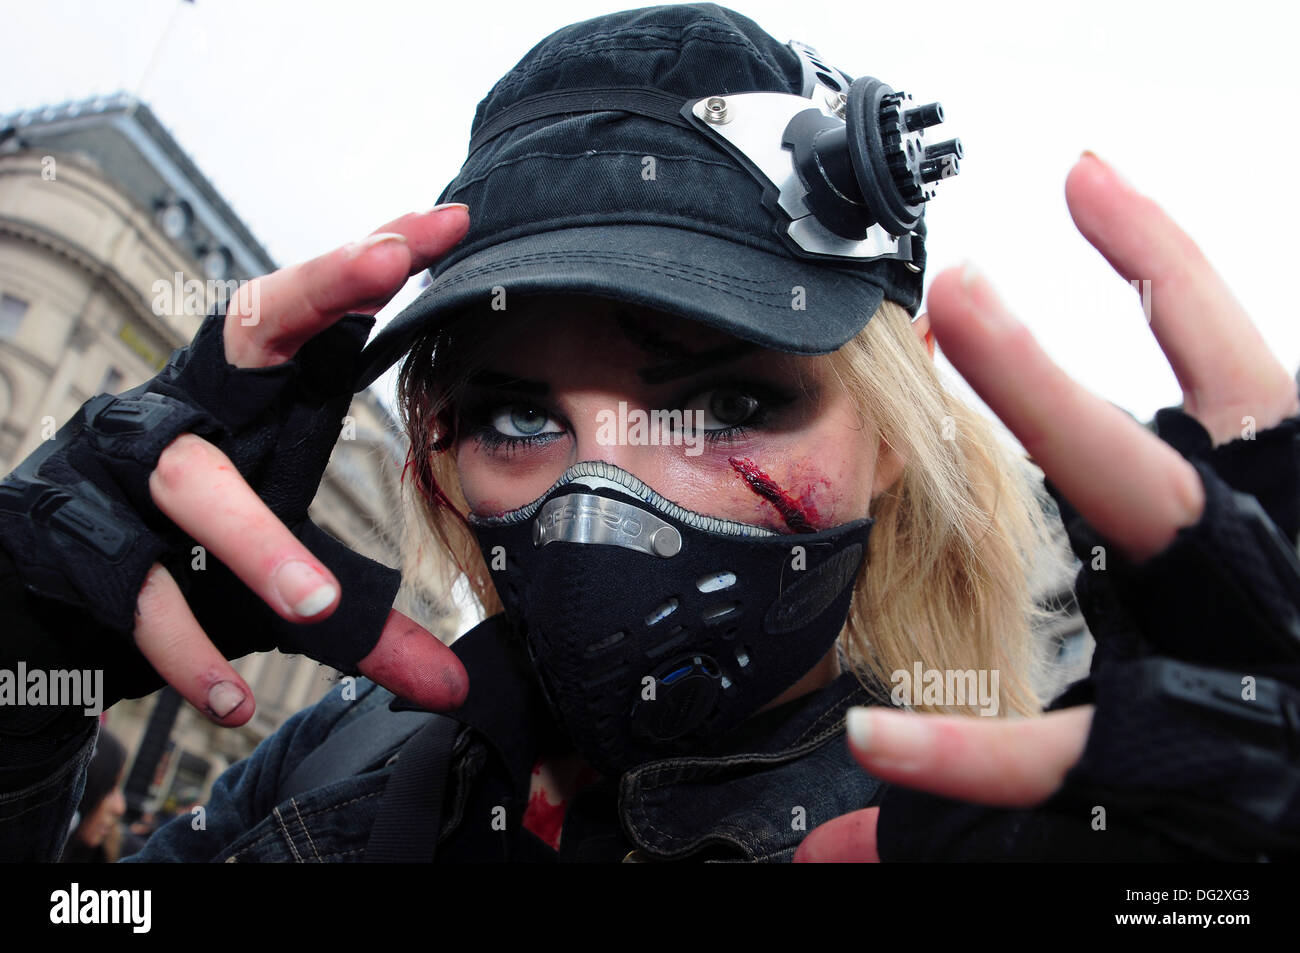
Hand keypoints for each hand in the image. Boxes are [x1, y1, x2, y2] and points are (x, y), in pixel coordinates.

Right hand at [2, 206, 471, 726]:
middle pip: (245, 325)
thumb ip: (363, 627)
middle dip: (317, 288)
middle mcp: (184, 412)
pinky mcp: (68, 534)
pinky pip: (135, 586)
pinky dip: (188, 646)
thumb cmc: (182, 558)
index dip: (367, 267)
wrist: (43, 600)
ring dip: (257, 541)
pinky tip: (230, 698)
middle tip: (385, 260)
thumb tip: (455, 690)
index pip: (307, 318)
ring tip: (314, 606)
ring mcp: (118, 467)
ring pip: (194, 479)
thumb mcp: (275, 574)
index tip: (445, 225)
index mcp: (243, 405)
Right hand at [794, 150, 1299, 861]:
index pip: (1062, 746)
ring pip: (1237, 380)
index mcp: (1208, 710)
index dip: (971, 752)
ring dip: (1157, 274)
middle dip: (1047, 400)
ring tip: (1090, 186)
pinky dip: (1169, 268)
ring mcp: (1283, 522)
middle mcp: (1249, 599)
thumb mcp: (1148, 815)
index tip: (876, 743)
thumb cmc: (1274, 758)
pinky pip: (1234, 347)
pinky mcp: (1298, 463)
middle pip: (1144, 492)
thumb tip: (835, 854)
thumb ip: (988, 813)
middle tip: (958, 304)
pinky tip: (1106, 196)